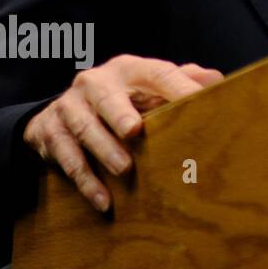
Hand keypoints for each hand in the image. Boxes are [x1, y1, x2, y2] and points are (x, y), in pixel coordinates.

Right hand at [22, 55, 223, 211]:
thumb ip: (183, 80)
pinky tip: (104, 199)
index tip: (197, 100)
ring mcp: (69, 107)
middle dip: (120, 113)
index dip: (177, 86)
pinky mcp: (50, 133)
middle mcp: (95, 83)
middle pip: (107, 97)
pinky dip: (86, 181)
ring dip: (104, 151)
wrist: (62, 110)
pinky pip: (67, 159)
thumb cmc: (124, 99)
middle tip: (134, 131)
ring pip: (84, 129)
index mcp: (128, 69)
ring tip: (124, 170)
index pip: (157, 73)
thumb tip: (217, 82)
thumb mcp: (150, 86)